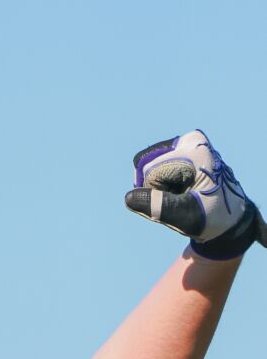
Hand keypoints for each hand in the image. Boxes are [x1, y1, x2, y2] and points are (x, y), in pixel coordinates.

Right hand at [126, 130, 264, 258]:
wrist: (230, 218)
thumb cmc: (211, 217)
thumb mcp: (187, 216)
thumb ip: (159, 206)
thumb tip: (128, 197)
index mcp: (195, 152)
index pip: (150, 171)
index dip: (157, 192)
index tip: (183, 200)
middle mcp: (191, 141)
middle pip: (145, 164)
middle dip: (153, 185)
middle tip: (180, 198)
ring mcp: (186, 143)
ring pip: (145, 165)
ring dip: (156, 184)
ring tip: (182, 193)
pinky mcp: (182, 148)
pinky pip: (151, 164)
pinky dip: (160, 181)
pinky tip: (181, 188)